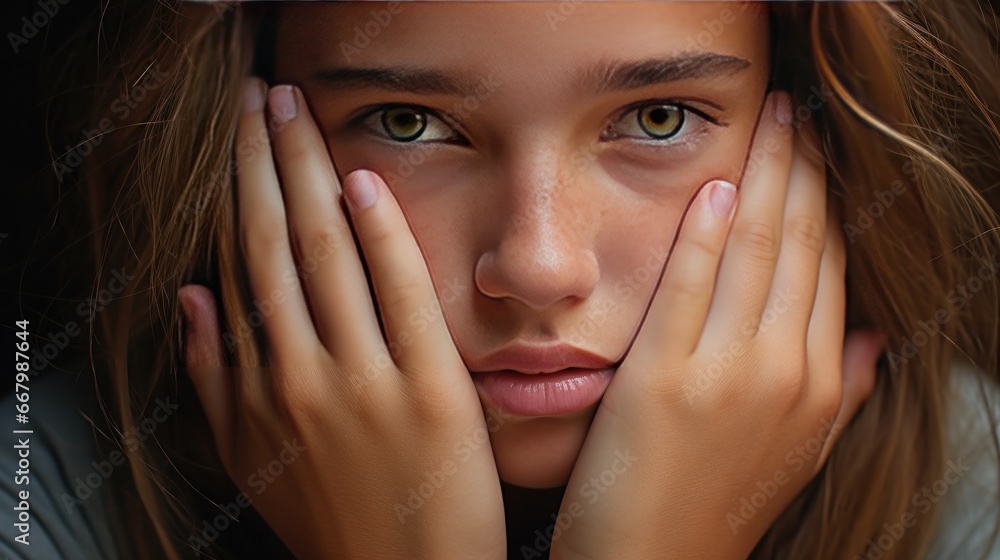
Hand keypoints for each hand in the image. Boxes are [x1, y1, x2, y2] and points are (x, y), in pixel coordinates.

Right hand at [180, 78, 504, 559]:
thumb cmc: (332, 518)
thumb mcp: (250, 458)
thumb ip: (213, 378)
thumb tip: (191, 296)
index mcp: (262, 384)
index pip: (244, 263)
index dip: (238, 191)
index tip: (238, 136)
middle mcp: (303, 373)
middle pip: (276, 243)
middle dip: (265, 160)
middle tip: (263, 96)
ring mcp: (365, 380)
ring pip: (326, 255)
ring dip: (308, 173)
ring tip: (297, 111)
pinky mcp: (428, 390)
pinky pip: (400, 295)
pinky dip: (379, 235)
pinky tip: (363, 182)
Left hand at [549, 91, 884, 558]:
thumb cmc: (716, 504)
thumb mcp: (798, 454)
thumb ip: (842, 393)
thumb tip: (871, 339)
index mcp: (820, 386)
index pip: (829, 268)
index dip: (825, 202)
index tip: (814, 153)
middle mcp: (786, 372)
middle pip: (801, 246)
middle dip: (801, 169)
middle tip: (793, 112)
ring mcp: (727, 374)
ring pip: (756, 252)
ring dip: (764, 175)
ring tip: (767, 122)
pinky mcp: (664, 378)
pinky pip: (689, 285)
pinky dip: (702, 231)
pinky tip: (714, 185)